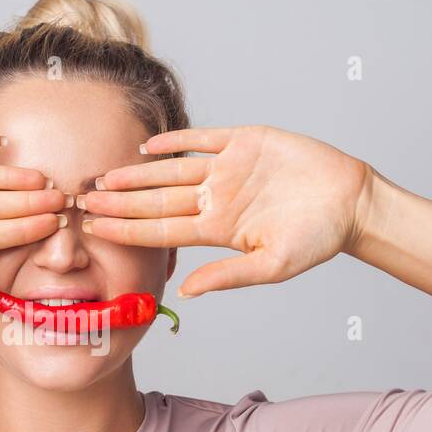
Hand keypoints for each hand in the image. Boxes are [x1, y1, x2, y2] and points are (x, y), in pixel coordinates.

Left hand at [78, 125, 374, 296]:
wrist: (350, 201)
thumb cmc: (318, 239)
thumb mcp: (273, 264)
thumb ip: (229, 276)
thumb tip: (189, 292)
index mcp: (217, 229)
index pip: (159, 229)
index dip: (125, 228)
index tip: (93, 227)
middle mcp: (214, 199)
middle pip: (156, 200)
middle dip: (118, 201)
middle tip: (80, 199)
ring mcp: (226, 170)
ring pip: (170, 171)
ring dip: (136, 173)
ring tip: (102, 175)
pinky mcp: (245, 142)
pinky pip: (202, 139)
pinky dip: (176, 140)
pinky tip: (147, 145)